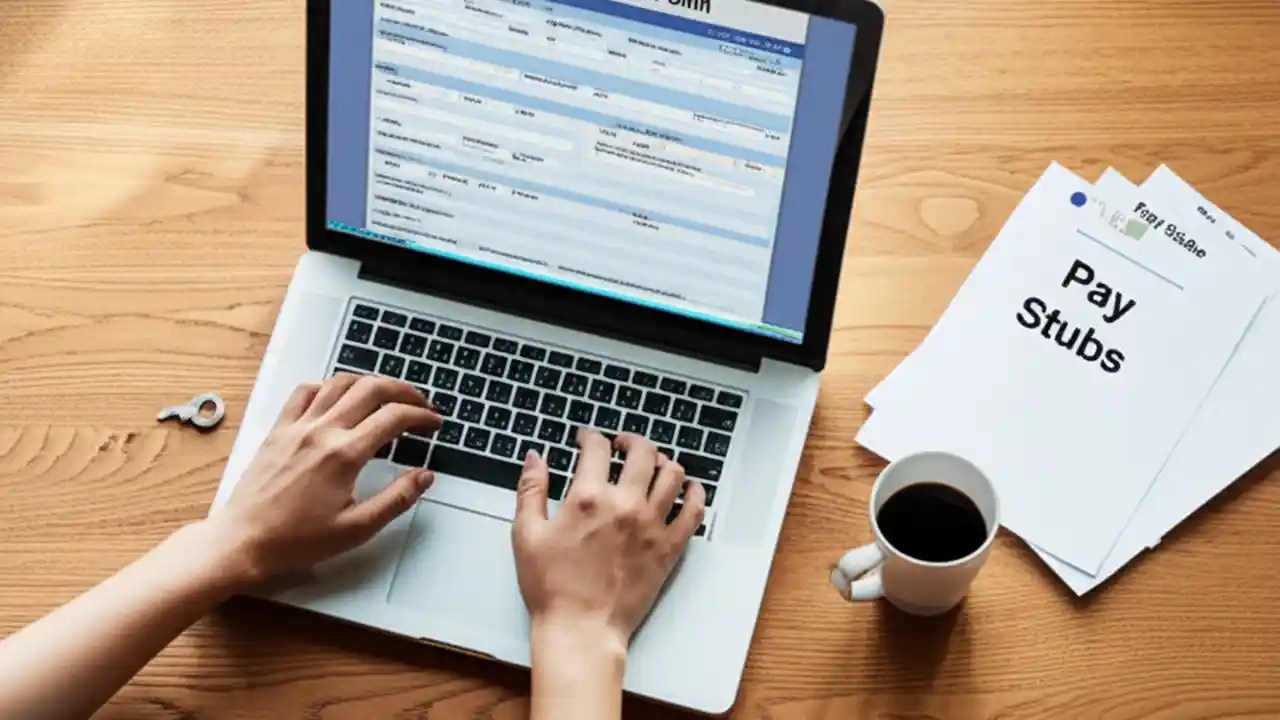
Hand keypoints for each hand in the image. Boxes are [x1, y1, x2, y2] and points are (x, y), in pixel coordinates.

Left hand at [209, 374, 441, 584]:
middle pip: (372, 388)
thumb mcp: (358, 528)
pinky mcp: (279, 430)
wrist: (245, 541)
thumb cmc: (295, 539)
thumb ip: (397, 499)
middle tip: (418, 402)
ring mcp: (297, 426)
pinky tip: (338, 396)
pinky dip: (328, 386)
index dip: (421, 415)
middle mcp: (321, 432)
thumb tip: (424, 477)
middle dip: (403, 390)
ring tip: (386, 393)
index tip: (432, 422)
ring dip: (370, 381)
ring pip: (340, 382)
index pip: (394, 417)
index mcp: (344, 455)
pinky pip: (305, 392)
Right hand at [513, 429, 705, 649]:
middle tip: (623, 443)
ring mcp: (651, 525)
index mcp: (587, 498)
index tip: (586, 439)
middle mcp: (624, 505)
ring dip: (663, 460)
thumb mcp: (526, 534)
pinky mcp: (669, 548)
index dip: (590, 436)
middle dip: (631, 440)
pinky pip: (694, 511)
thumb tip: (535, 457)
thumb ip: (531, 489)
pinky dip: (694, 494)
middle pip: (641, 452)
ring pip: (671, 474)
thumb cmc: (551, 587)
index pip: (596, 448)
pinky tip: (688, 490)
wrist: (581, 629)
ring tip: (653, 463)